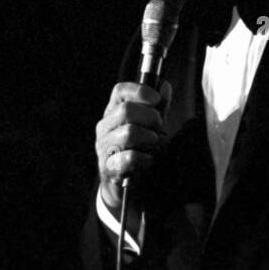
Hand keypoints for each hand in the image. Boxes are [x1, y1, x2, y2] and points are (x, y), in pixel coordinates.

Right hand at [94, 80, 171, 210]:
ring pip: (129, 133)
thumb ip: (157, 107)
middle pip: (126, 110)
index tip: (157, 100)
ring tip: (153, 145)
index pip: (120, 91)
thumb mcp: (149, 126)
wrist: (124, 183)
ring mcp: (104, 147)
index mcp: (113, 111)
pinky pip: (129, 158)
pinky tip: (147, 160)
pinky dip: (144, 159)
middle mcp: (104, 127)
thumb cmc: (138, 148)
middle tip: (159, 128)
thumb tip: (164, 86)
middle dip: (150, 118)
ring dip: (149, 139)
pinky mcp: (108, 167)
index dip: (140, 91)